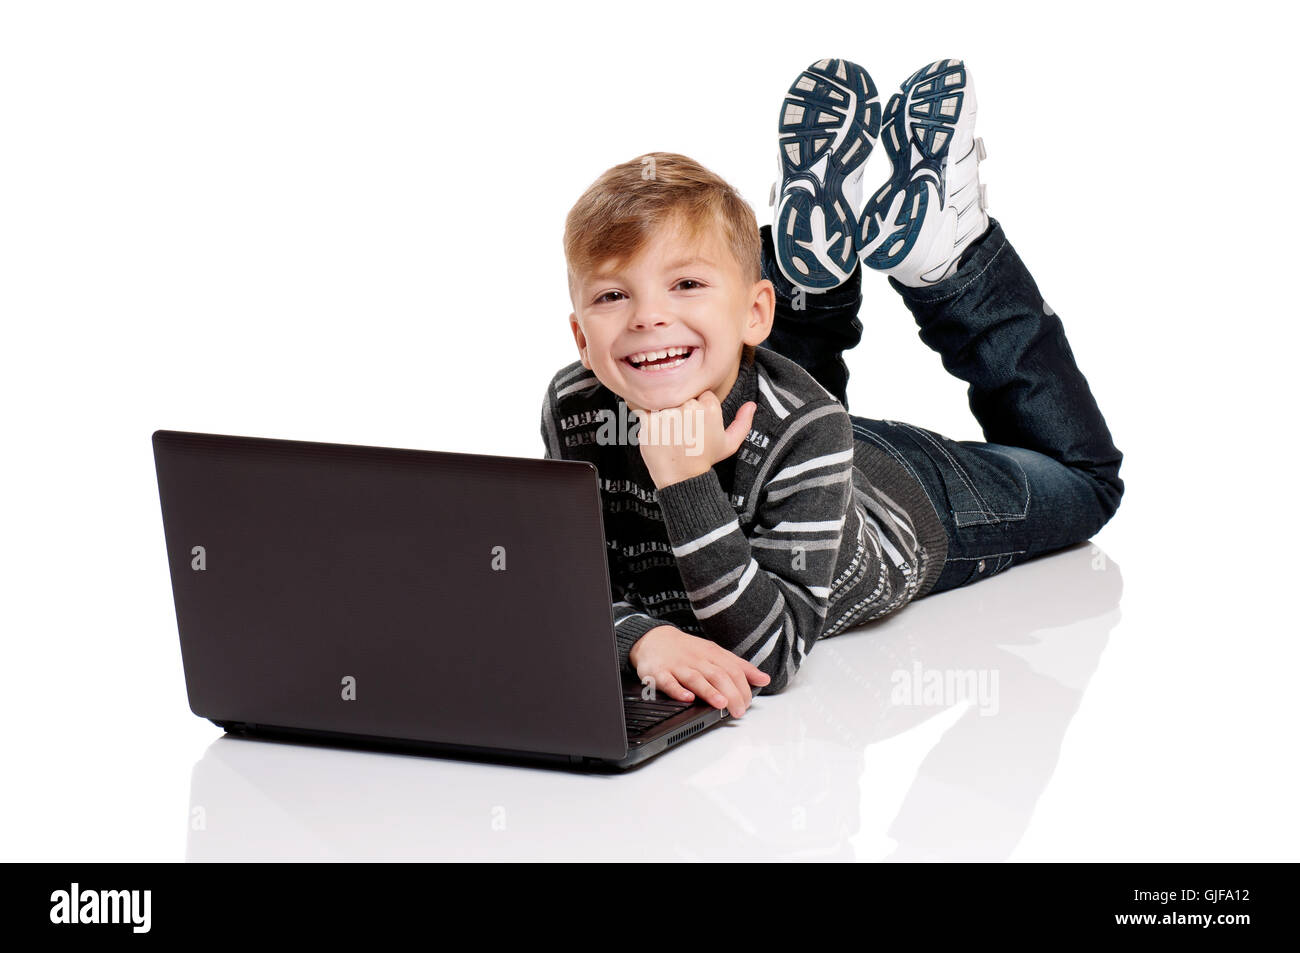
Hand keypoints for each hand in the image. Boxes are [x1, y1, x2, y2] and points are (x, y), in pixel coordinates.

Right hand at [628, 624, 770, 716]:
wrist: (653, 638)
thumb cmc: (687, 650)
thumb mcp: (715, 653)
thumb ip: (739, 667)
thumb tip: (763, 679)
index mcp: (712, 654)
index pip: (732, 669)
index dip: (743, 686)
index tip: (748, 702)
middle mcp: (696, 660)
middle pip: (717, 675)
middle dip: (730, 693)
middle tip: (739, 710)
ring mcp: (678, 666)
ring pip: (695, 678)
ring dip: (709, 691)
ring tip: (721, 704)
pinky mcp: (659, 673)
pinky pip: (668, 682)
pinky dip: (677, 691)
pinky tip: (687, 698)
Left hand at [632, 391, 756, 488]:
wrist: (682, 479)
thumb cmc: (705, 460)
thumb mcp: (729, 444)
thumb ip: (742, 423)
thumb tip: (752, 405)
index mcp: (709, 408)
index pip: (700, 395)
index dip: (697, 409)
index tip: (696, 425)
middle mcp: (689, 408)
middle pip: (682, 396)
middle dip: (681, 410)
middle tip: (683, 431)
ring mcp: (668, 414)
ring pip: (665, 402)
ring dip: (665, 415)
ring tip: (671, 434)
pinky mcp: (649, 422)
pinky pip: (646, 411)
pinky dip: (649, 421)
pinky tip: (658, 434)